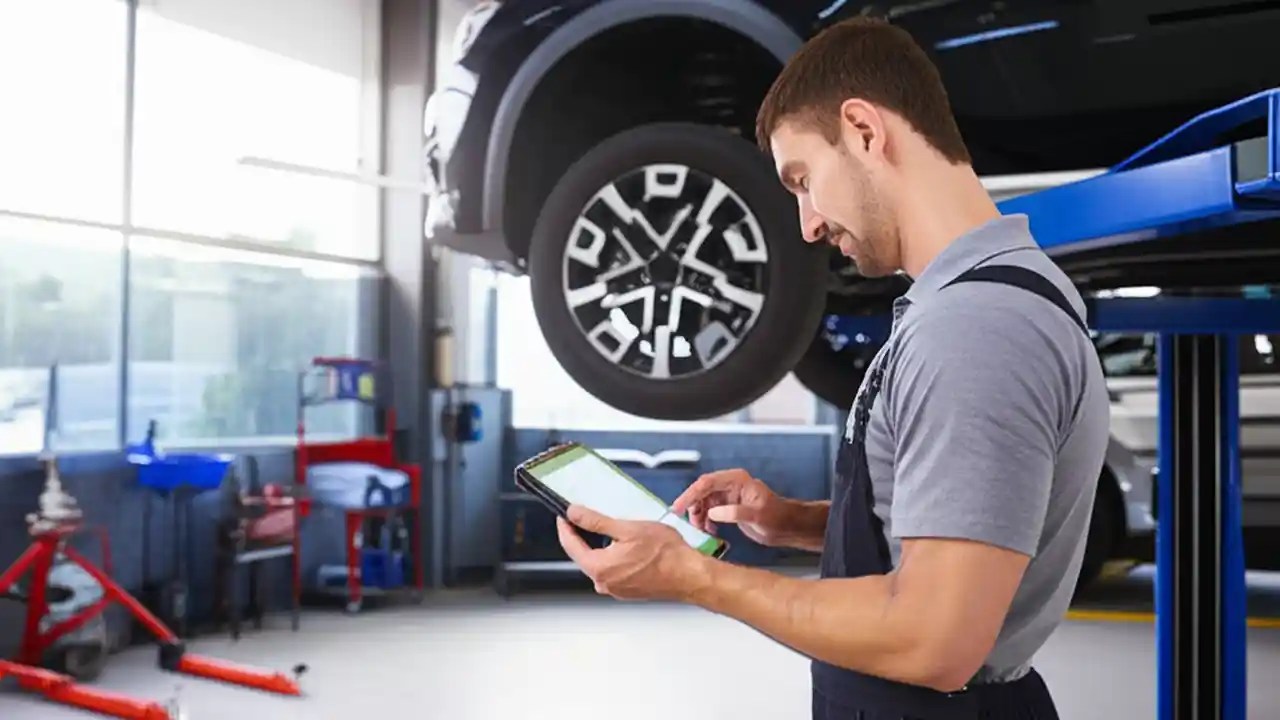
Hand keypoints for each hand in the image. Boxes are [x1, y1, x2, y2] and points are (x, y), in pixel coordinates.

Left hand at [556, 504, 709, 601]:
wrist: (689, 575)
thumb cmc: (665, 554)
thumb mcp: (627, 529)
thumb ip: (596, 522)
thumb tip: (574, 514)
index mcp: (599, 568)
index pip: (571, 545)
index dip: (565, 527)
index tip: (563, 516)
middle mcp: (604, 583)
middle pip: (583, 556)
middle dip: (582, 536)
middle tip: (583, 518)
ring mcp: (616, 589)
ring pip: (599, 563)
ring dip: (599, 547)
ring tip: (609, 530)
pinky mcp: (628, 591)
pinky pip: (612, 571)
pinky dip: (613, 557)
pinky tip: (625, 546)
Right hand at [672, 469, 821, 550]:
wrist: (786, 527)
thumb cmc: (776, 517)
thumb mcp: (757, 516)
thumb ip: (735, 513)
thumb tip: (712, 513)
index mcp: (736, 480)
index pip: (707, 483)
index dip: (690, 494)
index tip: (678, 508)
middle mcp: (729, 485)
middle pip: (702, 491)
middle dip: (693, 507)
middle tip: (689, 523)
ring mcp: (728, 496)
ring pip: (703, 502)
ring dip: (698, 515)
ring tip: (701, 529)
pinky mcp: (727, 508)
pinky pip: (709, 511)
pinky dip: (705, 520)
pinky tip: (709, 530)